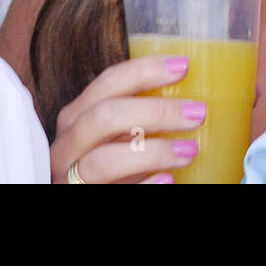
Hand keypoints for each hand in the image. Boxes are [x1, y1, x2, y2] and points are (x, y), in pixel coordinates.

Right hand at [50, 54, 205, 183]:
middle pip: (103, 117)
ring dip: (153, 152)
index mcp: (76, 117)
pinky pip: (113, 195)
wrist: (93, 196)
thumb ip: (138, 118)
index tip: (183, 66)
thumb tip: (190, 100)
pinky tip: (168, 180)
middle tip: (197, 113)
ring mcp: (70, 178)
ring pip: (103, 161)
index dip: (144, 71)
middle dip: (153, 111)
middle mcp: (67, 145)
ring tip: (190, 150)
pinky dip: (144, 186)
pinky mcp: (83, 200)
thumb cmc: (110, 166)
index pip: (107, 83)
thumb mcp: (116, 136)